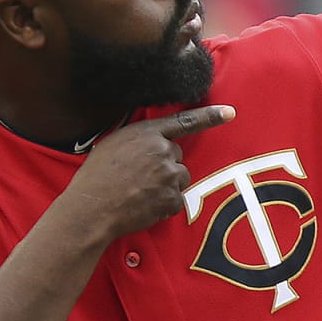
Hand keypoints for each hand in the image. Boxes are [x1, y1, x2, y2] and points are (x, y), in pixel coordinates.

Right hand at [63, 105, 235, 239]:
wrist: (91, 208)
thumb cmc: (96, 177)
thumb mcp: (114, 144)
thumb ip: (139, 140)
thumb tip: (153, 143)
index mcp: (146, 133)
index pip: (184, 121)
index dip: (209, 116)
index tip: (230, 112)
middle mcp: (162, 150)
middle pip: (178, 157)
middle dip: (165, 167)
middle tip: (139, 179)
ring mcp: (169, 174)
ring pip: (179, 179)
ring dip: (165, 186)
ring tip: (139, 193)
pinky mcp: (172, 198)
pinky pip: (176, 200)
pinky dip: (163, 205)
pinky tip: (143, 206)